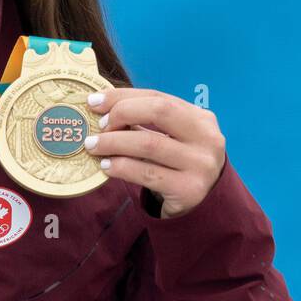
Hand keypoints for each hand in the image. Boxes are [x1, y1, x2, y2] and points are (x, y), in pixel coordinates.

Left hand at [83, 87, 225, 217]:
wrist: (203, 203)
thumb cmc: (178, 163)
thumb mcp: (171, 138)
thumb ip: (145, 121)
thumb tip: (100, 106)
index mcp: (201, 118)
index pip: (158, 97)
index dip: (123, 96)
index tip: (95, 102)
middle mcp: (207, 138)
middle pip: (158, 111)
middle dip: (121, 113)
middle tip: (99, 126)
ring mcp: (201, 164)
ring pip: (148, 144)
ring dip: (113, 142)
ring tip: (93, 146)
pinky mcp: (189, 189)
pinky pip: (147, 173)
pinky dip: (121, 167)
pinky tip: (106, 166)